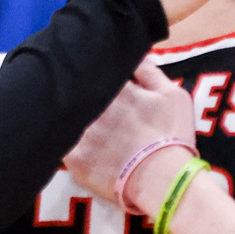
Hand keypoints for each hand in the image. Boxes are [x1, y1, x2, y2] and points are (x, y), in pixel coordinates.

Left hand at [64, 60, 195, 204]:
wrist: (165, 179)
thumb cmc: (173, 135)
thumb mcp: (173, 95)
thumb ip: (150, 72)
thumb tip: (136, 55)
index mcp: (116, 89)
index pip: (97, 74)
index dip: (96, 78)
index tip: (98, 84)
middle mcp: (94, 108)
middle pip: (78, 95)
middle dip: (78, 97)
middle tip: (87, 107)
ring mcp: (82, 134)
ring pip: (67, 119)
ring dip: (68, 119)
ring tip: (68, 122)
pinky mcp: (74, 159)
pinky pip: (61, 147)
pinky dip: (63, 144)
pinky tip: (66, 144)